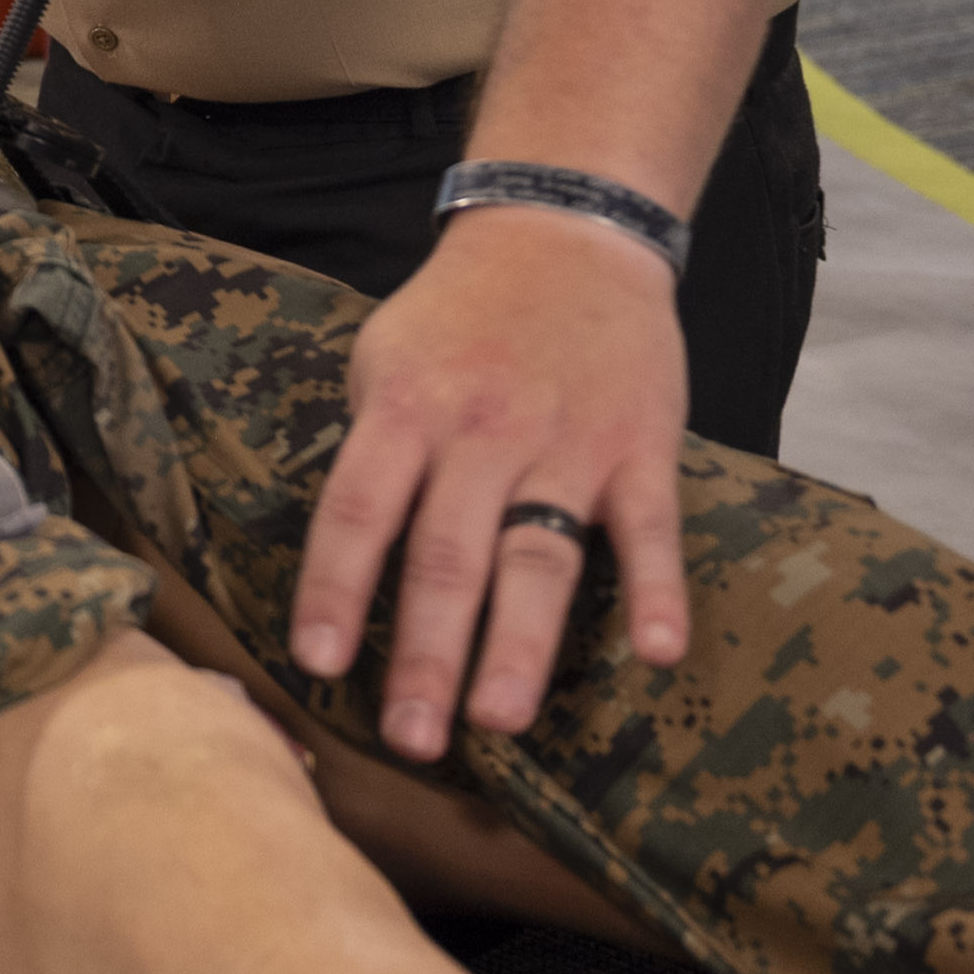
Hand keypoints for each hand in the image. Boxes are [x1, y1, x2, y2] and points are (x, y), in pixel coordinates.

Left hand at [285, 205, 689, 759]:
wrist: (565, 233)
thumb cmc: (459, 314)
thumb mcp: (385, 358)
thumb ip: (371, 450)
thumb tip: (345, 556)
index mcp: (406, 408)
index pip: (359, 512)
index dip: (336, 590)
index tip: (318, 664)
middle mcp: (482, 431)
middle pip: (446, 555)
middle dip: (426, 654)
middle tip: (410, 740)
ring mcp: (567, 443)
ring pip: (538, 557)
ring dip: (519, 644)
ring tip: (498, 720)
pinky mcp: (641, 448)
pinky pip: (649, 529)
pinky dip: (655, 591)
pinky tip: (655, 655)